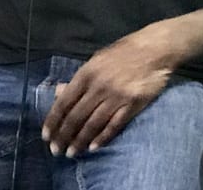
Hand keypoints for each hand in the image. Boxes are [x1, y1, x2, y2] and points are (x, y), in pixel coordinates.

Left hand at [42, 26, 174, 157]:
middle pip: (76, 116)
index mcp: (87, 73)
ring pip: (93, 124)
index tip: (46, 136)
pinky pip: (115, 125)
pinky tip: (94, 147)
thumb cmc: (124, 52)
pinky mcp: (133, 104)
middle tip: (56, 151)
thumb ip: (79, 78)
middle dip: (64, 136)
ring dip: (80, 141)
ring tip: (71, 153)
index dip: (53, 121)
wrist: (155, 48)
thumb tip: (58, 93)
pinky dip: (103, 137)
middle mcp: (99, 86)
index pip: (64, 102)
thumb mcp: (97, 59)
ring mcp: (116, 96)